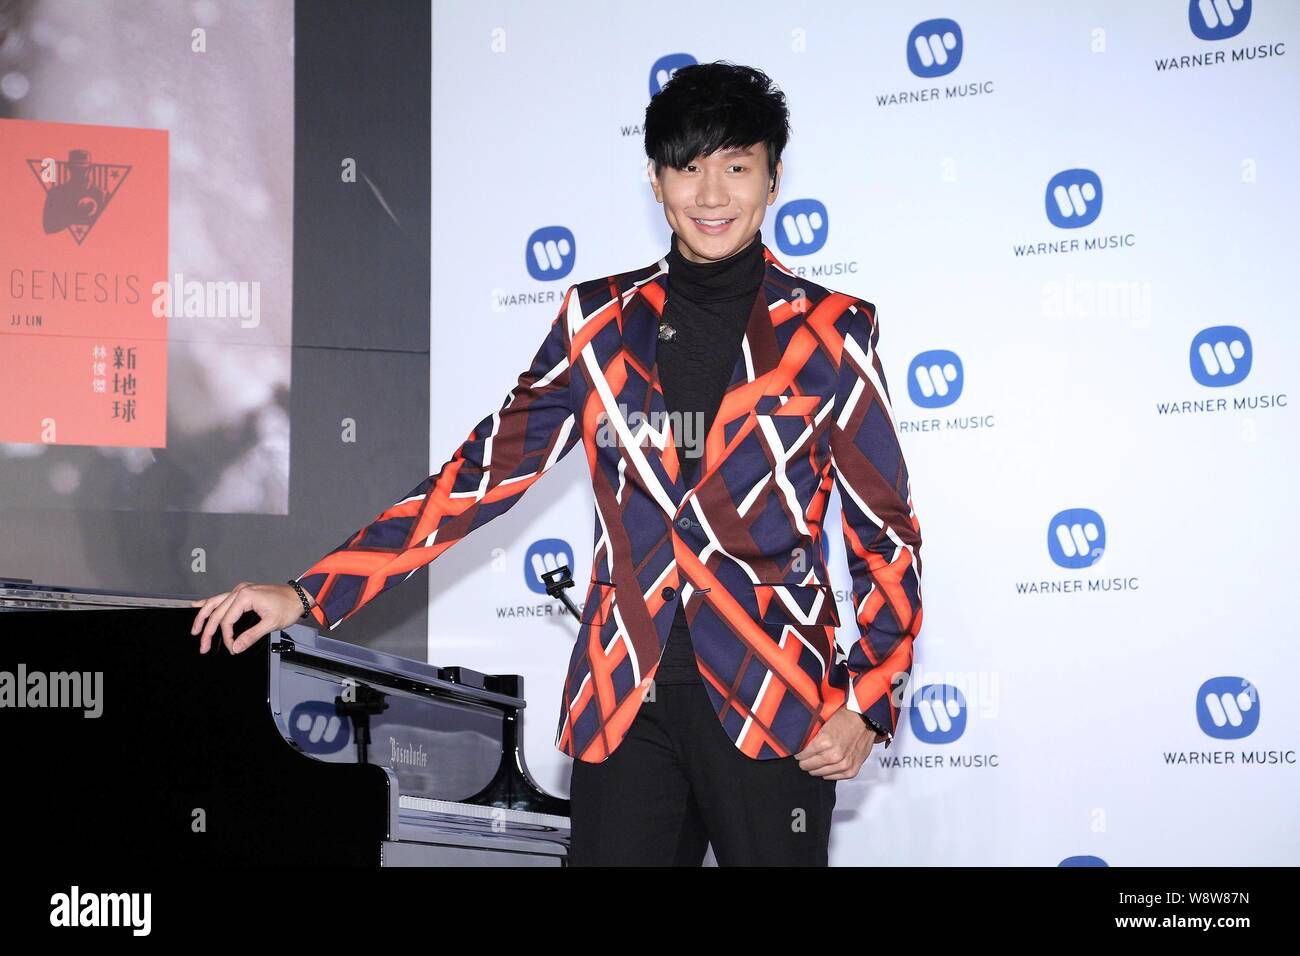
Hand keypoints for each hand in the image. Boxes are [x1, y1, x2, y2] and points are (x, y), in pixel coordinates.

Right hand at [189, 582, 311, 654]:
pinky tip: (197, 606)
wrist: (299, 596)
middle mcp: (240, 591)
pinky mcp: (243, 592)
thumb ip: (252, 636)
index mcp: (245, 596)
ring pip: (215, 603)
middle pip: (217, 612)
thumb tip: (236, 647)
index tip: (232, 648)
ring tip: (195, 630)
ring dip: (203, 617)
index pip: (227, 620)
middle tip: (203, 647)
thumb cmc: (288, 607)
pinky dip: (209, 603)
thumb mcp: (272, 623)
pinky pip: (221, 598)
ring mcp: (241, 590)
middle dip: (208, 631)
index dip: (227, 637)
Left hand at [794, 706, 882, 780]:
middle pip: (808, 766)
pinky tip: (828, 765)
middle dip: (806, 761)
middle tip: (806, 757)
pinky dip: (829, 772)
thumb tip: (799, 746)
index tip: (799, 752)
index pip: (802, 755)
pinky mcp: (851, 770)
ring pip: (819, 773)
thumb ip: (812, 737)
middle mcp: (834, 755)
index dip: (799, 753)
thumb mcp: (823, 724)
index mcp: (824, 742)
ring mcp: (843, 764)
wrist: (866, 720)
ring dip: (816, 768)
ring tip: (817, 760)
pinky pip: (833, 777)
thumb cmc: (845, 718)